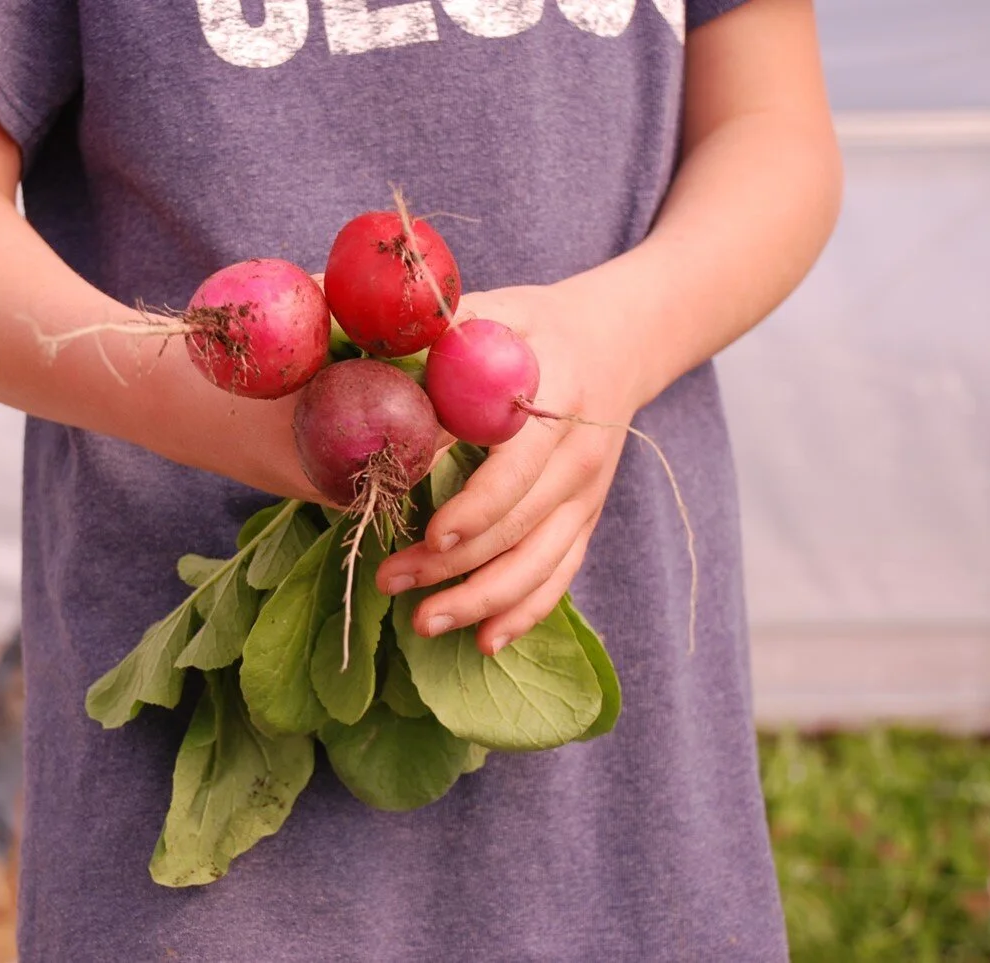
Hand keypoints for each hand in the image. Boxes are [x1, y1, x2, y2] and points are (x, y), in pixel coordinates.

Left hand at [375, 274, 645, 654]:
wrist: (615, 343)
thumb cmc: (535, 328)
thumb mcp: (496, 312)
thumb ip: (445, 336)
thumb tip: (374, 351)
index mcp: (556, 401)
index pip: (519, 469)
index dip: (477, 507)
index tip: (430, 535)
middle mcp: (579, 457)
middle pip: (520, 527)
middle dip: (453, 564)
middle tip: (388, 581)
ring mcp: (586, 496)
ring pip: (539, 564)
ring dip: (481, 600)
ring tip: (422, 624)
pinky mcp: (584, 520)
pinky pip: (560, 576)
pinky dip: (524, 613)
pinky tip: (485, 642)